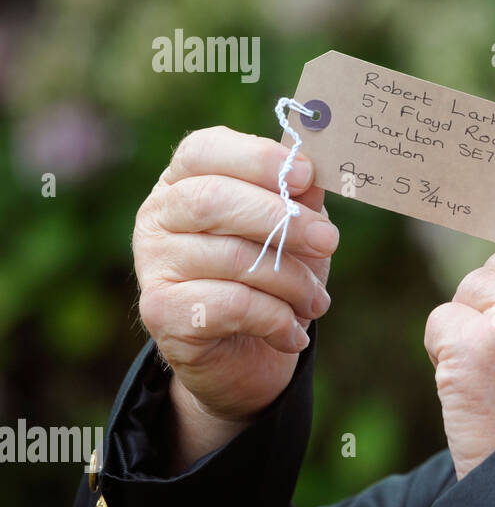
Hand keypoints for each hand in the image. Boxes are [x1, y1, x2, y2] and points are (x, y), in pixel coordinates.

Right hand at [133, 126, 338, 458]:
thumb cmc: (272, 275)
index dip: (258, 158)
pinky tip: (293, 333)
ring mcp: (152, 263)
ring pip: (231, 258)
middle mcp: (158, 215)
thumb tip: (314, 171)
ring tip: (318, 301)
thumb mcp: (294, 228)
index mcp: (185, 179)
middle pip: (214, 200)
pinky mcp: (160, 312)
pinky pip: (228, 305)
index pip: (204, 150)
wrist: (246, 356)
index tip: (308, 177)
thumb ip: (300, 195)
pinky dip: (274, 318)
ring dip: (291, 281)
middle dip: (283, 220)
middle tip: (330, 241)